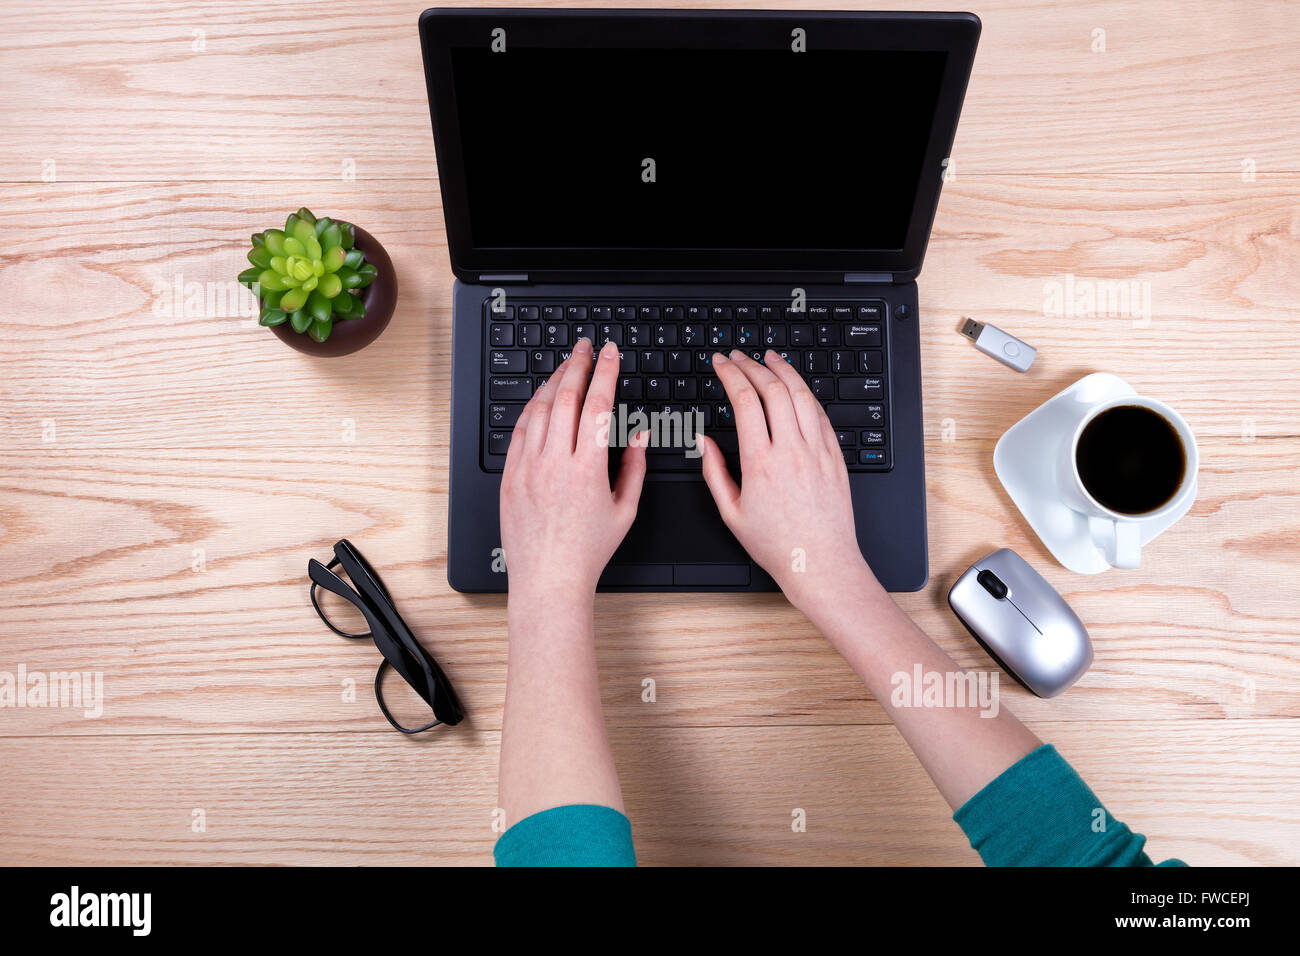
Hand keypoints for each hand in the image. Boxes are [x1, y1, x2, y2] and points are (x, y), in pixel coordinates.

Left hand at [499, 338, 648, 599]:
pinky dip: (532, 408)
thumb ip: (634, 465)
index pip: (597, 405)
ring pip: (539, 409)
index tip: (610, 354)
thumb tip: (638, 431)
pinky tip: (541, 399)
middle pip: (565, 397)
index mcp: (588, 469)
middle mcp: (555, 463)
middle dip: (578, 365)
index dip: (605, 372)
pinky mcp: (510, 476)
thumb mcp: (624, 509)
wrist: (548, 578)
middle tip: (585, 347)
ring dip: (554, 381)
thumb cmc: (588, 550)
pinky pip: (519, 431)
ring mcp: (528, 468)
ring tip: (566, 366)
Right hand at [699, 349, 880, 611]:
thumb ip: (714, 472)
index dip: (730, 374)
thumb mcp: (731, 513)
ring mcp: (817, 452)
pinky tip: (796, 388)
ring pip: (801, 395)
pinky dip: (806, 394)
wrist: (820, 562)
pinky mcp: (835, 457)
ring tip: (770, 358)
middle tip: (739, 356)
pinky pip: (821, 415)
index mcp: (760, 463)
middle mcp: (791, 451)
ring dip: (784, 370)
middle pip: (773, 389)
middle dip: (753, 365)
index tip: (720, 363)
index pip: (744, 401)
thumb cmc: (776, 544)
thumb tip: (704, 442)